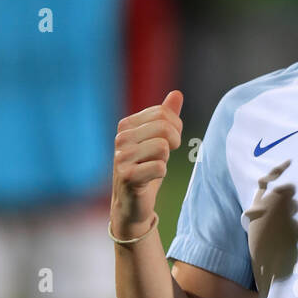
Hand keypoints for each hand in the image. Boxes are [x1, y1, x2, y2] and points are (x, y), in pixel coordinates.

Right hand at [111, 90, 183, 239]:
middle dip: (174, 143)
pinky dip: (161, 174)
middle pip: (165, 128)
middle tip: (164, 156)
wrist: (132, 203)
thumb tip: (177, 94)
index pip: (163, 113)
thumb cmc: (146, 169)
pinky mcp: (127, 176)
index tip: (169, 142)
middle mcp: (121, 138)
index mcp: (126, 125)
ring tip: (153, 168)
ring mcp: (121, 157)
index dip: (175, 128)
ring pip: (163, 147)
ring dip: (165, 160)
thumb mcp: (157, 140)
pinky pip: (160, 167)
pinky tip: (149, 179)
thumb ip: (166, 117)